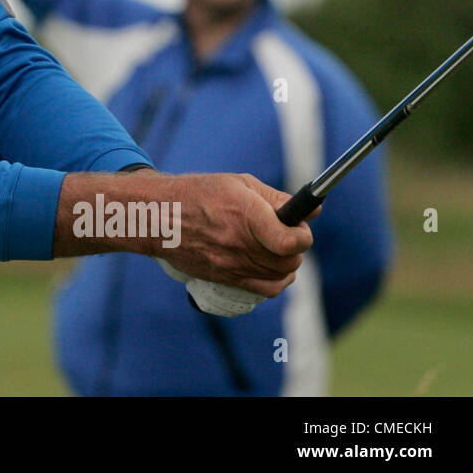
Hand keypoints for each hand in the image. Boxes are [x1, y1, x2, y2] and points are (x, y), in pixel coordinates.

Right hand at [155, 172, 316, 298]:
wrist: (159, 217)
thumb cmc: (199, 193)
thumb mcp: (238, 184)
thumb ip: (276, 198)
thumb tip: (314, 210)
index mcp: (245, 214)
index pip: (291, 241)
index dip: (303, 234)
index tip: (299, 226)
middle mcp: (239, 243)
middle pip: (290, 260)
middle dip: (295, 246)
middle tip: (285, 232)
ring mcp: (231, 264)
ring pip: (281, 275)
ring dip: (285, 261)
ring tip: (274, 246)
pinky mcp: (225, 278)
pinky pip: (266, 288)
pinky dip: (277, 279)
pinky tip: (270, 265)